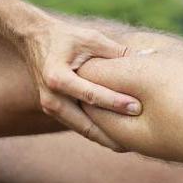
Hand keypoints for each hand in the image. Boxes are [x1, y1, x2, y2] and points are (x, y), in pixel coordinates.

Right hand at [22, 17, 139, 149]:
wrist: (34, 39)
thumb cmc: (66, 37)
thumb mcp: (91, 39)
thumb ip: (117, 51)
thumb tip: (148, 57)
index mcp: (57, 77)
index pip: (91, 94)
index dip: (115, 102)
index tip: (137, 108)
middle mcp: (51, 96)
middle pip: (85, 123)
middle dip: (111, 134)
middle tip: (136, 141)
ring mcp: (50, 106)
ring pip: (82, 129)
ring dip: (104, 138)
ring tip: (128, 145)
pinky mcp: (53, 110)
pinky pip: (77, 125)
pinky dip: (96, 131)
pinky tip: (114, 137)